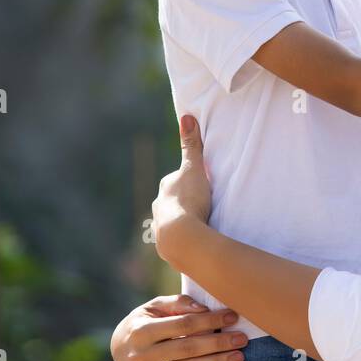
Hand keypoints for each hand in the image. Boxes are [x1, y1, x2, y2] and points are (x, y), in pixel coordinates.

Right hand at [110, 294, 247, 360]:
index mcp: (142, 331)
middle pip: (188, 348)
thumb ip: (178, 303)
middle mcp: (144, 355)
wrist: (120, 350)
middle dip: (218, 343)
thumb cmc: (143, 322)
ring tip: (239, 356)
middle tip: (241, 338)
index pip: (183, 324)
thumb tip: (203, 309)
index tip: (232, 316)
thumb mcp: (154, 307)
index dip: (209, 320)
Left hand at [153, 115, 211, 242]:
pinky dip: (181, 237)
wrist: (181, 237)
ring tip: (198, 224)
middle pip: (172, 200)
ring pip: (170, 219)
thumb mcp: (194, 169)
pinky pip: (174, 238)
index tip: (202, 185)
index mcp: (166, 187)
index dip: (189, 181)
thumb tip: (186, 116)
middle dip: (184, 201)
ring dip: (182, 220)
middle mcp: (158, 205)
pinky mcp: (165, 245)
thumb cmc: (189, 200)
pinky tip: (191, 240)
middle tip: (202, 204)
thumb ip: (191, 145)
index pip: (176, 180)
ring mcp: (160, 226)